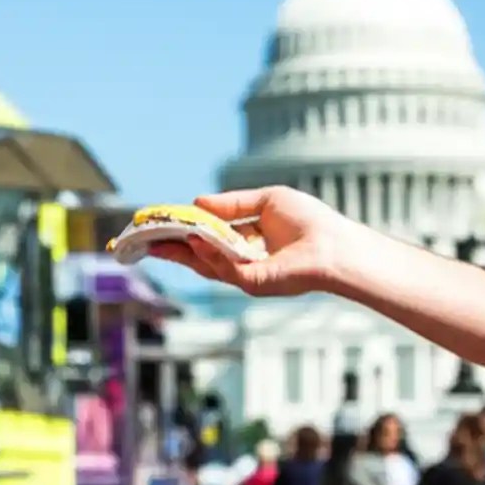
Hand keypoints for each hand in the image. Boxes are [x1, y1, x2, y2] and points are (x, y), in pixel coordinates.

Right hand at [148, 186, 359, 296]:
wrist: (339, 246)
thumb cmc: (312, 223)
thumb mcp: (267, 201)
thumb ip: (232, 204)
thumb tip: (197, 202)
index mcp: (244, 246)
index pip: (205, 241)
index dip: (182, 234)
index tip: (160, 224)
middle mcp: (241, 264)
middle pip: (197, 258)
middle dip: (171, 249)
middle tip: (145, 239)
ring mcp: (247, 276)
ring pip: (206, 265)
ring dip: (183, 250)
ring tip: (162, 236)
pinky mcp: (255, 283)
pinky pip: (225, 268)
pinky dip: (209, 253)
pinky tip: (196, 239)